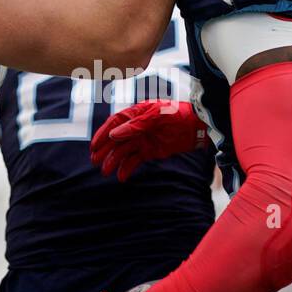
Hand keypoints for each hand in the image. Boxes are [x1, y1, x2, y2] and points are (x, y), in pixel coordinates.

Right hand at [90, 100, 206, 181]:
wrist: (196, 127)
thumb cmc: (177, 114)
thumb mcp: (157, 116)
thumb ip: (136, 125)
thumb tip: (114, 135)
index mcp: (136, 114)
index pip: (114, 123)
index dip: (103, 134)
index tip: (94, 146)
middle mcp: (136, 127)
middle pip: (115, 139)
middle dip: (104, 150)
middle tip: (95, 161)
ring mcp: (142, 140)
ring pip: (123, 151)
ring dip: (113, 161)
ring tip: (105, 172)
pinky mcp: (149, 151)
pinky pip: (134, 160)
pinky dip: (127, 168)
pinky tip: (120, 177)